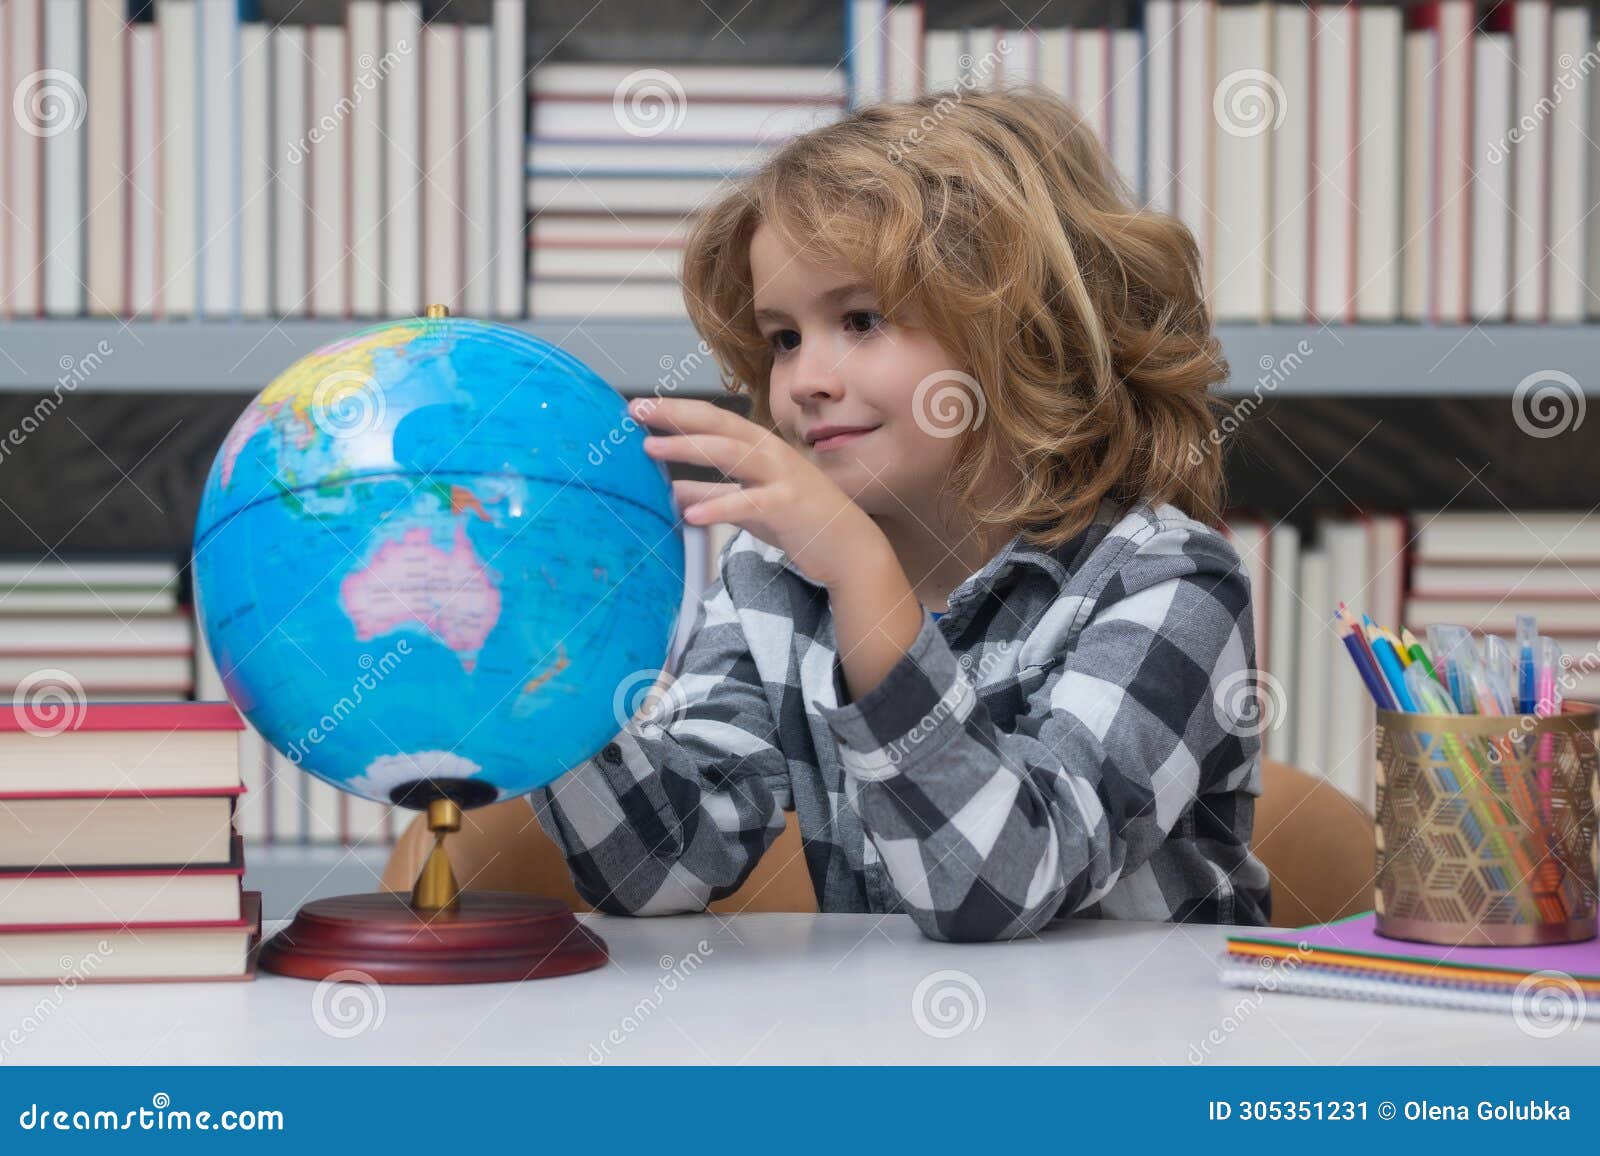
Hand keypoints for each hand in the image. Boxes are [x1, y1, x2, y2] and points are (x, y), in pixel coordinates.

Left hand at [630, 396, 886, 588]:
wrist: (848, 548)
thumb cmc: (797, 520)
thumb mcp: (747, 504)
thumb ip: (711, 493)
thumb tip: (671, 491)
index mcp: (758, 447)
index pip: (712, 420)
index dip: (676, 411)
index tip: (638, 408)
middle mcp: (769, 453)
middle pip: (718, 425)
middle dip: (676, 415)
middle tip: (636, 409)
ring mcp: (782, 476)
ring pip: (730, 453)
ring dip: (688, 448)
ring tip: (650, 449)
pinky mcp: (788, 506)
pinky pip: (747, 503)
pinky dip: (717, 507)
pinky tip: (688, 514)